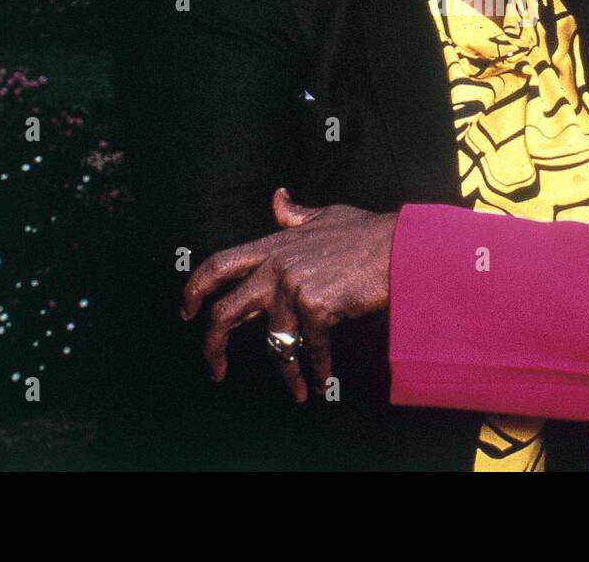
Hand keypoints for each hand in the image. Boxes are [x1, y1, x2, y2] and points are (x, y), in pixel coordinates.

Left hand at [181, 189, 395, 401]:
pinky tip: (324, 380)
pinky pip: (311, 347)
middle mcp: (277, 266)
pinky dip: (319, 368)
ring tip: (298, 390)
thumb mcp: (327, 216)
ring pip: (274, 341)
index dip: (196, 289)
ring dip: (287, 372)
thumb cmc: (369, 234)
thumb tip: (277, 199)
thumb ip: (296, 215)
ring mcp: (294, 287)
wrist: (401, 247)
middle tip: (214, 369)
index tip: (187, 311)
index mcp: (274, 245)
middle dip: (214, 345)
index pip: (219, 264)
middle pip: (227, 310)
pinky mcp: (316, 307)